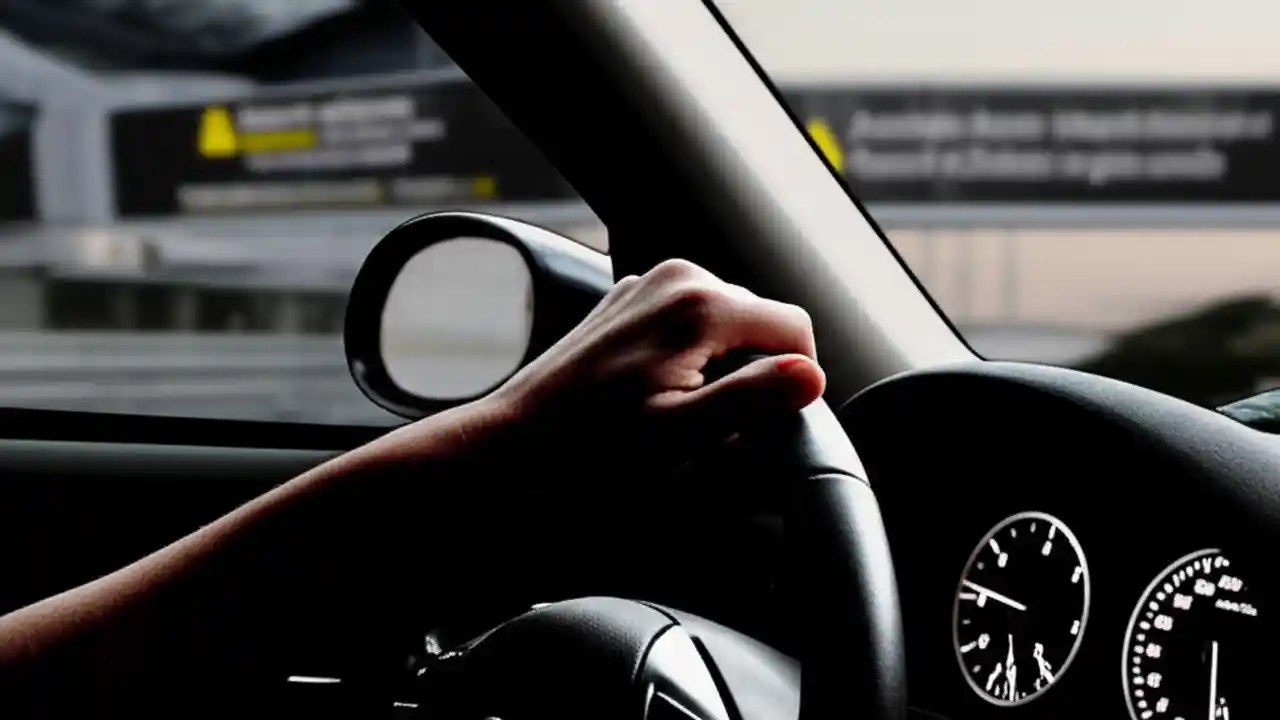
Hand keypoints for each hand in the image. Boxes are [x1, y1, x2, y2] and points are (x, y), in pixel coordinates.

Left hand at [481, 258, 825, 473]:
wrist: (517, 438)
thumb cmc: (591, 445)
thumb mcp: (680, 434)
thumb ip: (752, 399)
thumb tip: (812, 375)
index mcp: (699, 304)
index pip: (794, 329)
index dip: (794, 383)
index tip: (758, 426)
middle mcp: (679, 277)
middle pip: (761, 326)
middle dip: (752, 379)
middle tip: (710, 430)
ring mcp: (650, 283)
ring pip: (728, 326)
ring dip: (721, 372)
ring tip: (676, 414)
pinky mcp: (630, 298)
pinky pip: (690, 323)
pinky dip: (690, 360)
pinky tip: (652, 396)